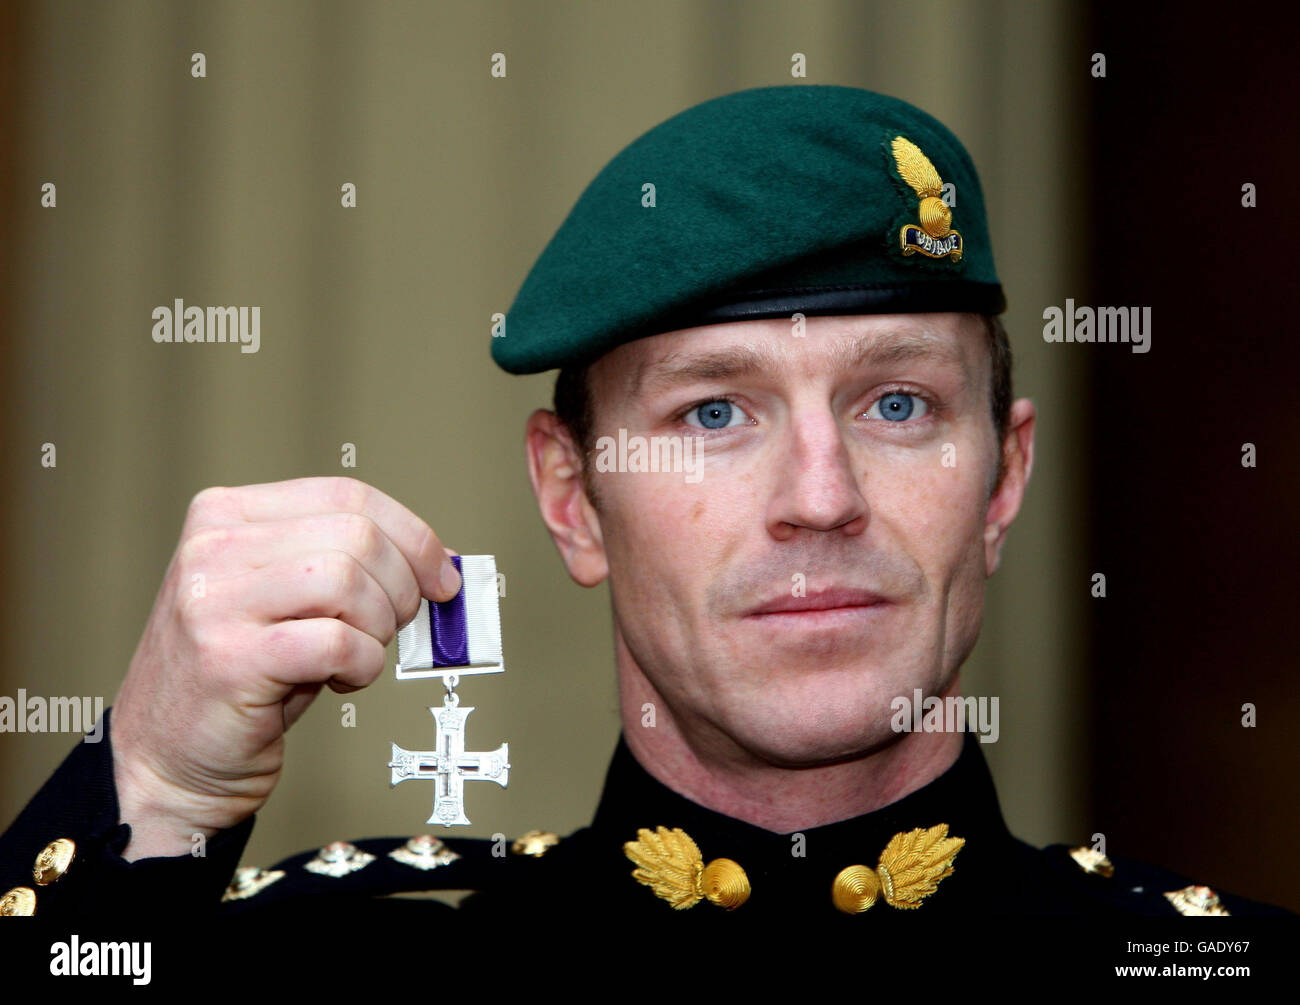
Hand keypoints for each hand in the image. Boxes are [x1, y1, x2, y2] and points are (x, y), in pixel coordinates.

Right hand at [109, 477, 460, 859]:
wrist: (162, 759)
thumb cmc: (238, 678)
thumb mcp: (284, 598)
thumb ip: (344, 564)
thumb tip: (437, 562)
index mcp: (227, 515)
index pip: (348, 495)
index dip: (412, 535)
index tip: (441, 575)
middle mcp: (213, 548)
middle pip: (357, 534)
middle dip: (401, 587)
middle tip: (392, 627)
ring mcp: (215, 601)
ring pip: (347, 580)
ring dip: (378, 627)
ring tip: (357, 655)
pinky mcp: (230, 660)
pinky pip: (337, 642)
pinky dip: (364, 664)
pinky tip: (343, 679)